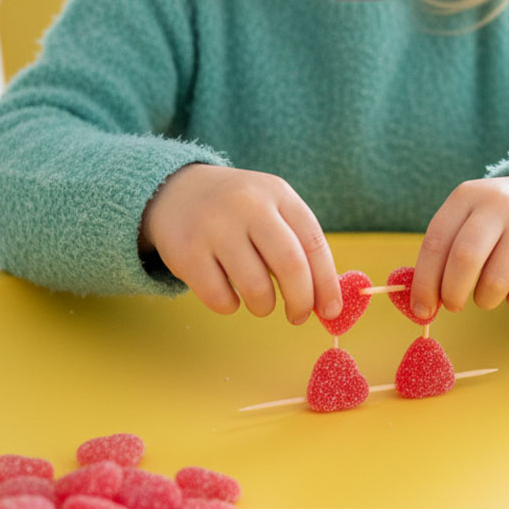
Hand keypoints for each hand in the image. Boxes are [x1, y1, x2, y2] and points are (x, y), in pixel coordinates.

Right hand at [139, 164, 341, 322]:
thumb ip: (299, 247)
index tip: (332, 311)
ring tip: (260, 302)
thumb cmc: (238, 213)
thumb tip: (326, 302)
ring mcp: (215, 227)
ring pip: (256, 287)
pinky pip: (221, 298)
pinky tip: (228, 293)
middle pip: (290, 265)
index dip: (327, 283)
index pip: (313, 243)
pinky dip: (230, 306)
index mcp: (278, 193)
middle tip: (299, 317)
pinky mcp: (186, 252)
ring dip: (264, 306)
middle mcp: (248, 205)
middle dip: (301, 301)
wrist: (175, 191)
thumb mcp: (271, 210)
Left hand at [410, 176, 508, 316]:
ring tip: (485, 295)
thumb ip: (442, 253)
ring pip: (496, 280)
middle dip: (452, 293)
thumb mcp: (466, 219)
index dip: (424, 281)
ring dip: (483, 300)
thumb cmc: (496, 221)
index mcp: (467, 195)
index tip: (421, 309)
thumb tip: (421, 303)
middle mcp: (500, 204)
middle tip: (452, 305)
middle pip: (465, 258)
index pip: (436, 242)